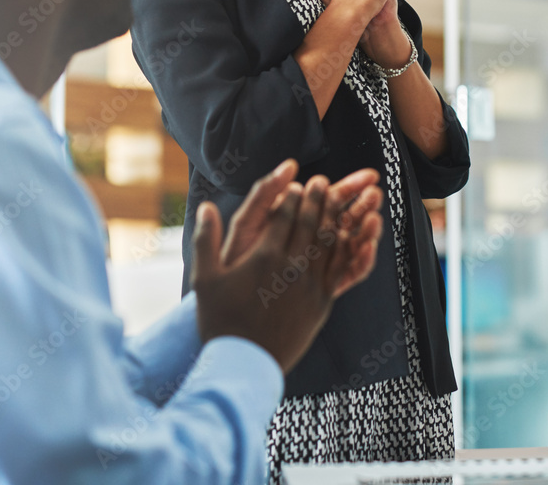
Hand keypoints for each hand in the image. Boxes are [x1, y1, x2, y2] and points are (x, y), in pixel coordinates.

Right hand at [191, 162, 382, 371]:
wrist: (245, 364)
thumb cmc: (220, 323)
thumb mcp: (204, 280)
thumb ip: (205, 240)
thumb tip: (206, 207)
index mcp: (264, 258)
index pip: (284, 217)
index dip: (292, 197)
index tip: (296, 183)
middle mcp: (291, 267)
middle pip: (309, 223)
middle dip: (316, 198)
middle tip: (320, 183)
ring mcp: (310, 285)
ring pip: (328, 241)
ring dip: (332, 217)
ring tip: (335, 200)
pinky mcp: (323, 302)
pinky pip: (338, 266)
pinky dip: (343, 246)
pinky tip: (343, 236)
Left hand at [221, 159, 381, 274]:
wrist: (230, 304)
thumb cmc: (236, 259)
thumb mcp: (248, 222)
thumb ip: (266, 193)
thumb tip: (290, 165)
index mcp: (300, 219)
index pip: (332, 198)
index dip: (352, 186)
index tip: (369, 176)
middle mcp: (313, 240)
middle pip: (347, 218)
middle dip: (365, 205)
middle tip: (376, 194)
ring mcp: (322, 262)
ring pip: (353, 243)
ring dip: (368, 231)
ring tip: (373, 221)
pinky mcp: (326, 285)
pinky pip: (350, 272)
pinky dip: (362, 261)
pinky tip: (367, 249)